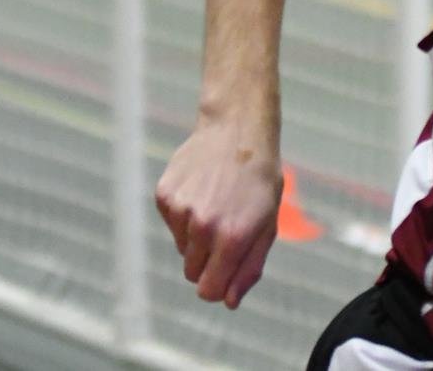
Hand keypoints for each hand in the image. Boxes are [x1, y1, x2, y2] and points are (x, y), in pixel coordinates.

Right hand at [154, 116, 283, 310]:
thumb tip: (229, 302)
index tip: (226, 273)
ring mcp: (180, 210)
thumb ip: (249, 268)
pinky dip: (184, 217)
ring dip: (197, 238)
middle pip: (193, 274)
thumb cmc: (259, 181)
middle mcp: (203, 226)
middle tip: (227, 230)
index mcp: (232, 237)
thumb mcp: (267, 224)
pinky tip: (202, 192)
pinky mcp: (164, 196)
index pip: (209, 291)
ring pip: (182, 250)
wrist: (237, 130)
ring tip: (217, 205)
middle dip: (209, 262)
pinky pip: (172, 226)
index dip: (218, 287)